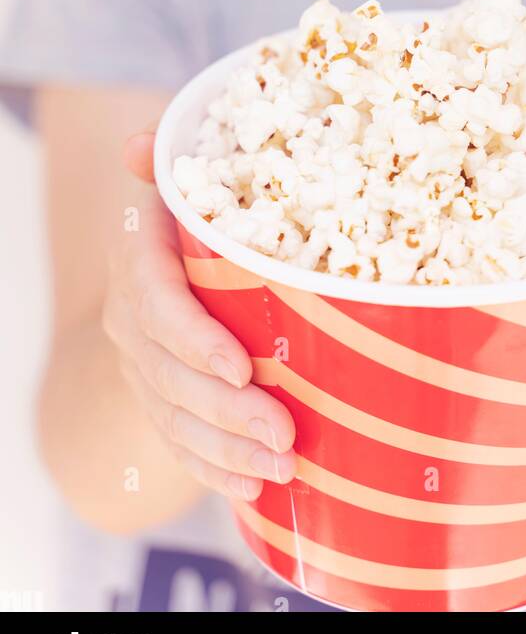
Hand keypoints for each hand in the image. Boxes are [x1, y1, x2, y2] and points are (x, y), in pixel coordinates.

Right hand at [102, 132, 296, 502]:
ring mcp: (144, 368)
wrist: (159, 263)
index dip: (193, 339)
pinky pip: (180, 446)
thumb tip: (144, 142)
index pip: (156, 304)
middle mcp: (132, 321)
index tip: (240, 365)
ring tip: (284, 468)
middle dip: (227, 410)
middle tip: (285, 431)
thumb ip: (170, 163)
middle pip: (170, 374)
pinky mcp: (161, 401)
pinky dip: (216, 471)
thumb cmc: (191, 209)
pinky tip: (255, 491)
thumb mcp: (183, 180)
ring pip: (176, 419)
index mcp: (139, 260)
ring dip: (228, 450)